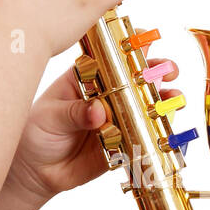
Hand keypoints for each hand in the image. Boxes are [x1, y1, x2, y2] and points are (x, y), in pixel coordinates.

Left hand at [8, 29, 180, 198]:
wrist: (36, 171)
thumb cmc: (36, 133)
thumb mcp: (50, 117)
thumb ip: (74, 113)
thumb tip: (98, 111)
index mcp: (85, 77)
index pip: (110, 56)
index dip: (129, 45)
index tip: (146, 37)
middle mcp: (105, 96)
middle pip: (136, 78)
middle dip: (156, 70)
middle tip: (167, 70)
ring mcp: (117, 119)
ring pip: (145, 107)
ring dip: (163, 101)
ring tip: (173, 99)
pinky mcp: (123, 144)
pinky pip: (144, 138)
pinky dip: (158, 134)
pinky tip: (167, 131)